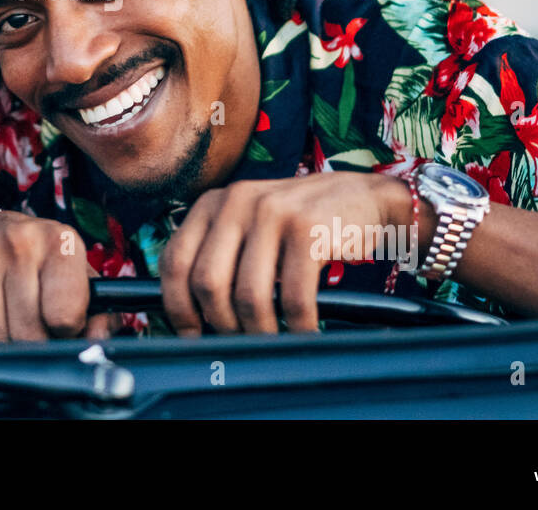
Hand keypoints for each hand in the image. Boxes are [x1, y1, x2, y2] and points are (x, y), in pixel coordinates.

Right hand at [0, 209, 112, 342]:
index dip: (66, 332)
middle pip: (29, 334)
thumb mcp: (74, 275)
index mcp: (60, 242)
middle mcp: (21, 242)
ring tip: (7, 320)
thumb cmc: (34, 261)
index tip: (61, 323)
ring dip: (2, 344)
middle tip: (32, 329)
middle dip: (32, 345)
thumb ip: (100, 313)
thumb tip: (99, 344)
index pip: (67, 316)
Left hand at [159, 171, 417, 334]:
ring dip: (259, 331)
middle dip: (220, 323)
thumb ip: (219, 254)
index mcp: (212, 202)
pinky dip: (297, 326)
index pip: (175, 260)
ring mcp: (273, 212)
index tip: (191, 334)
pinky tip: (302, 332)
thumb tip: (194, 317)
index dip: (177, 306)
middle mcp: (237, 201)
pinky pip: (293, 297)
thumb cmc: (299, 223)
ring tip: (271, 340)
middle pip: (207, 281)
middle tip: (238, 340)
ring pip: (248, 295)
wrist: (362, 198)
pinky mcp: (308, 229)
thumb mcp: (249, 223)